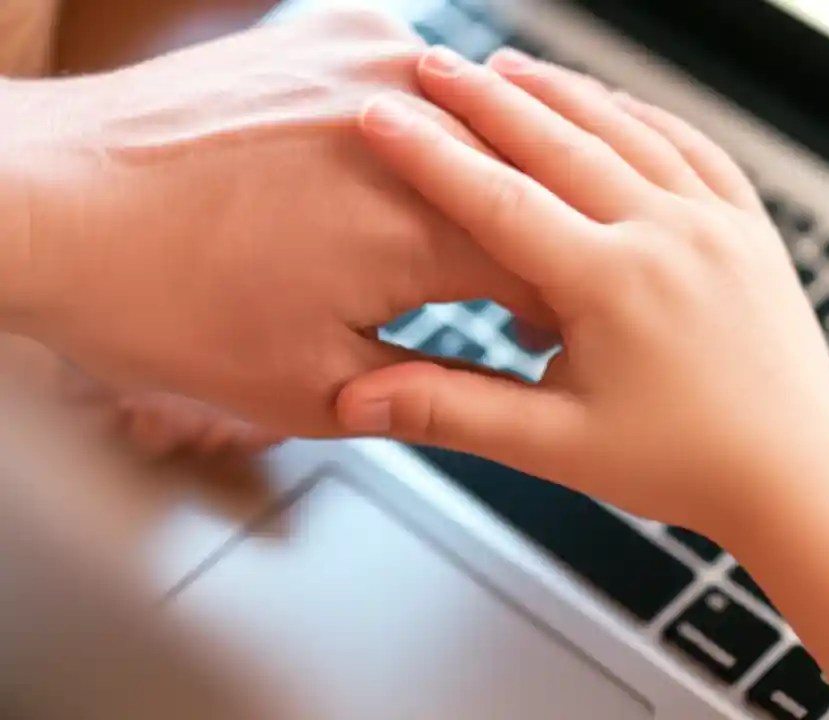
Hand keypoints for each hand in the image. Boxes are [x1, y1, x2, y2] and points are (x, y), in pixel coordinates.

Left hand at [9, 12, 546, 438]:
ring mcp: (371, 62)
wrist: (49, 202)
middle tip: (505, 290)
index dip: (562, 312)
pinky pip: (420, 78)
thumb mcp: (315, 391)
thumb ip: (435, 390)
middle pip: (532, 189)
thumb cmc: (162, 298)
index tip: (543, 335)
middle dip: (534, 244)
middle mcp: (412, 126)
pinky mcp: (333, 32)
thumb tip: (495, 393)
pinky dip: (427, 127)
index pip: (557, 268)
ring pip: (484, 129)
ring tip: (445, 227)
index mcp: (420, 226)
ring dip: (485, 180)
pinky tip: (393, 165)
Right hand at [337, 48, 828, 531]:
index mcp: (615, 284)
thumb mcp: (558, 447)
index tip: (379, 114)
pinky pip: (695, 149)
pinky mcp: (751, 229)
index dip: (431, 154)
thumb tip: (354, 402)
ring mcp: (718, 223)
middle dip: (486, 99)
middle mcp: (669, 234)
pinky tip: (614, 103)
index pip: (500, 200)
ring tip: (506, 66)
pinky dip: (646, 117)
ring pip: (628, 132)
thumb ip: (455, 412)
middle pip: (561, 143)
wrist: (800, 472)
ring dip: (562, 94)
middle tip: (430, 64)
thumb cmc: (684, 466)